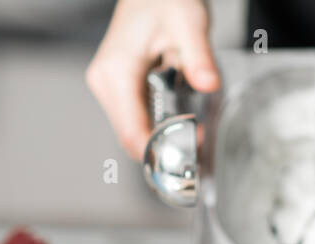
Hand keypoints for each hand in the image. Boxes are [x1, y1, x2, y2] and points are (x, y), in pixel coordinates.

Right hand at [86, 0, 218, 160]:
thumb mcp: (190, 24)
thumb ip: (199, 57)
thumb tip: (208, 84)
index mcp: (116, 71)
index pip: (132, 132)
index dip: (161, 148)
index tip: (192, 146)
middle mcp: (105, 82)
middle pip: (130, 138)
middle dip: (163, 148)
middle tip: (199, 142)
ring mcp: (108, 86)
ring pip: (132, 132)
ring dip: (161, 139)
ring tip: (193, 130)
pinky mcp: (117, 88)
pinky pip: (135, 120)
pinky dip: (156, 127)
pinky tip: (179, 119)